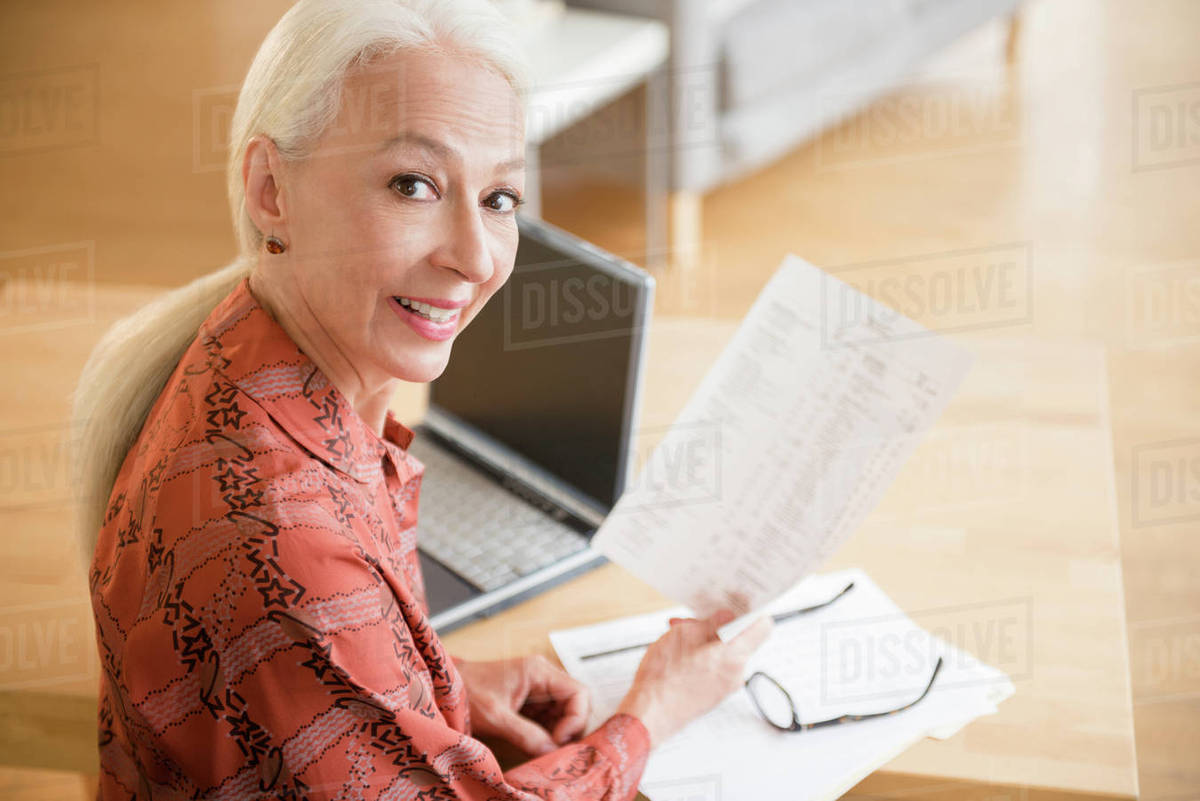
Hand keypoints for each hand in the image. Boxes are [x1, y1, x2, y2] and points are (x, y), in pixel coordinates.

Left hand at [454, 654, 590, 756]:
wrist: (445, 688)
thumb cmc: (467, 692)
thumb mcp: (495, 716)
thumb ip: (526, 734)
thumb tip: (552, 752)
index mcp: (539, 671)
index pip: (579, 693)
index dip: (576, 719)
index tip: (557, 740)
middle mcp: (544, 677)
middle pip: (576, 705)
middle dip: (569, 729)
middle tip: (551, 749)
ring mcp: (538, 690)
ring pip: (565, 715)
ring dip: (558, 734)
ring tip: (541, 749)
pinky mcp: (531, 703)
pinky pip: (550, 720)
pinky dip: (547, 735)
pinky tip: (534, 745)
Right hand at [615, 610, 772, 748]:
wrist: (649, 715)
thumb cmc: (662, 679)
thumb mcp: (683, 636)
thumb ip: (710, 623)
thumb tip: (726, 616)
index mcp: (733, 656)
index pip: (762, 627)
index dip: (754, 610)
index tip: (741, 602)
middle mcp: (737, 673)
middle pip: (740, 638)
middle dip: (719, 624)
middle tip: (694, 620)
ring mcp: (727, 686)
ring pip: (726, 652)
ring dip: (708, 640)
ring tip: (681, 636)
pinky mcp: (716, 694)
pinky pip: (718, 667)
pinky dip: (705, 656)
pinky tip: (681, 653)